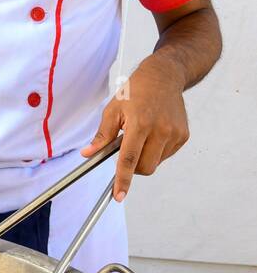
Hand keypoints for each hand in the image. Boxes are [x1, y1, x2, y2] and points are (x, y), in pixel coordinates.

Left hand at [80, 57, 188, 200]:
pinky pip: (166, 155)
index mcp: (140, 123)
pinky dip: (156, 151)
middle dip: (133, 168)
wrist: (164, 77)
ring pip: (156, 163)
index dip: (123, 180)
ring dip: (145, 158)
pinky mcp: (183, 136)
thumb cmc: (135, 92)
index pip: (129, 159)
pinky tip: (154, 133)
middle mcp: (160, 130)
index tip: (119, 196)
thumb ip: (102, 135)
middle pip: (145, 168)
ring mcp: (175, 133)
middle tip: (126, 150)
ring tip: (142, 135)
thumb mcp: (113, 110)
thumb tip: (88, 153)